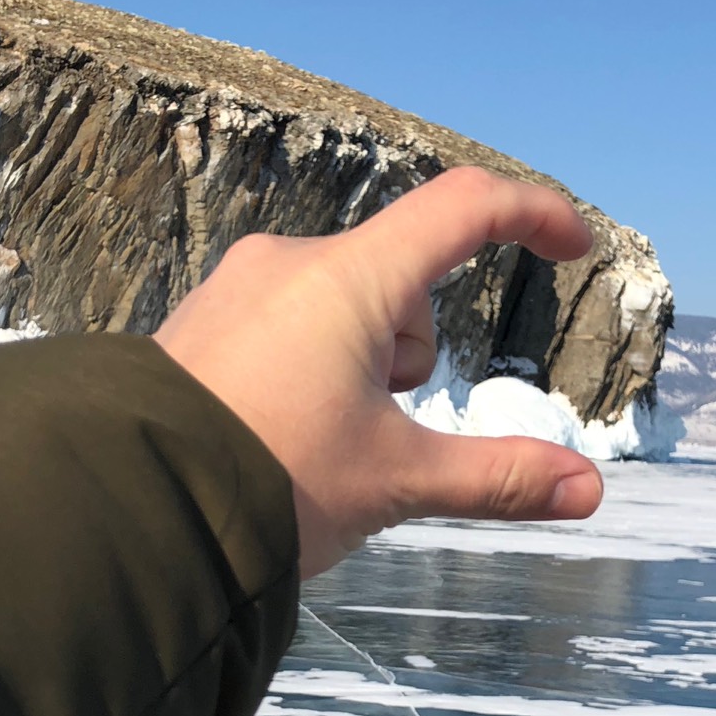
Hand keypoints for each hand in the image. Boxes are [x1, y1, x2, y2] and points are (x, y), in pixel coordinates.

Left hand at [155, 165, 605, 577]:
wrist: (127, 509)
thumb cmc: (267, 484)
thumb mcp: (394, 483)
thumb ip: (497, 478)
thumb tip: (587, 491)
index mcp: (350, 279)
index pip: (464, 206)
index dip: (532, 214)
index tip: (571, 247)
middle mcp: (290, 262)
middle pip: (399, 279)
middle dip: (411, 354)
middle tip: (375, 433)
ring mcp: (236, 288)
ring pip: (342, 305)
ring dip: (360, 363)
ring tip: (316, 444)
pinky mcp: (198, 322)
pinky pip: (284, 324)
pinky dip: (307, 369)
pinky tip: (274, 435)